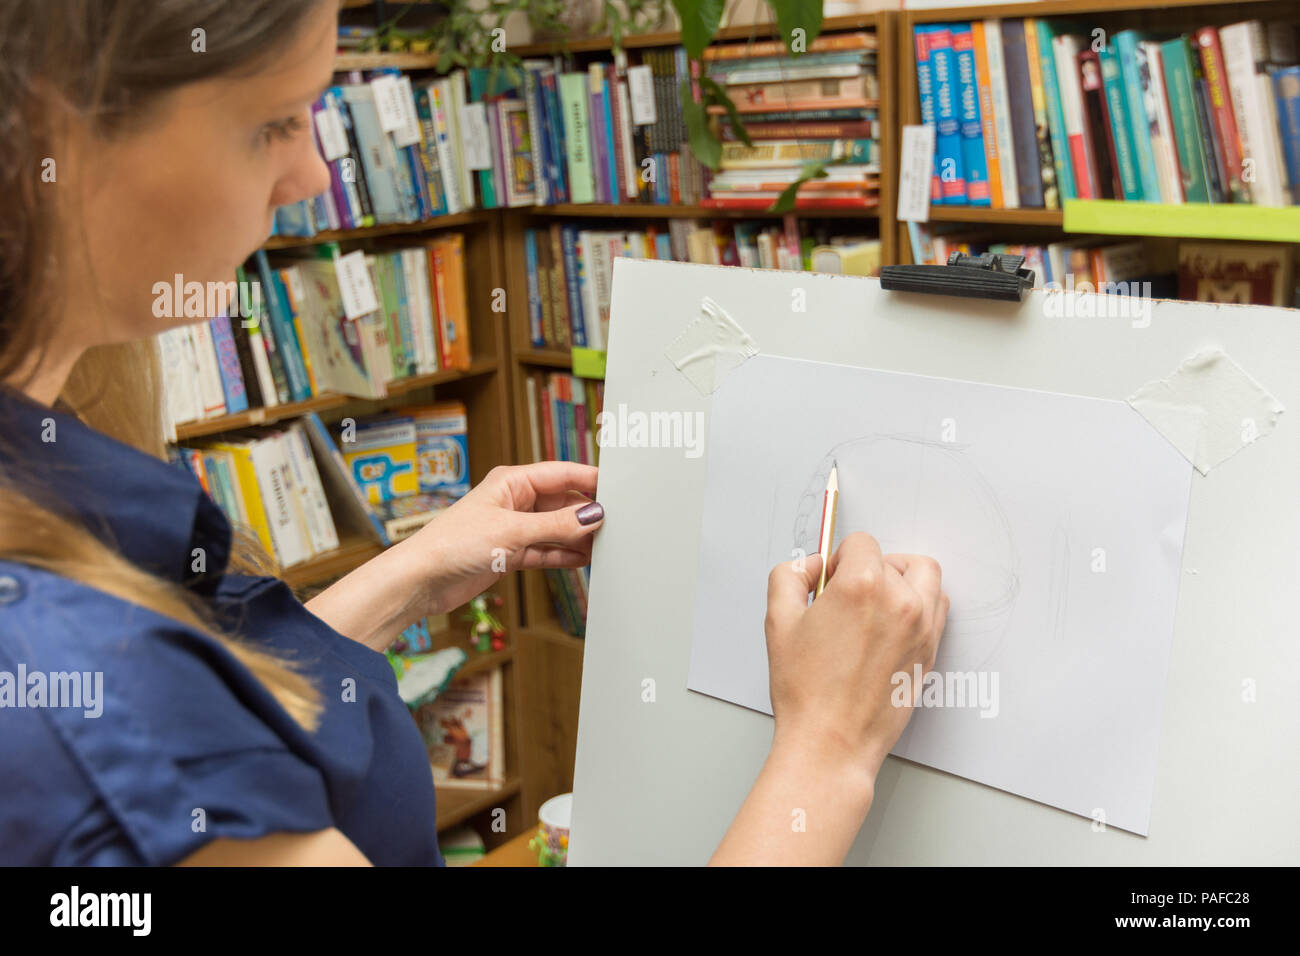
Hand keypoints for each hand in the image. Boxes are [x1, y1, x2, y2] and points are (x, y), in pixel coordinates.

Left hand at [392, 461, 603, 616]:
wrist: (422, 580)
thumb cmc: (453, 544)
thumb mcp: (513, 532)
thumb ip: (557, 526)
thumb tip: (593, 515)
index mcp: (512, 481)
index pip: (562, 474)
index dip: (591, 481)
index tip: (620, 491)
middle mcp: (515, 501)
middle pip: (563, 502)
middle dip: (587, 513)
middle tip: (617, 524)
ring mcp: (514, 527)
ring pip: (557, 528)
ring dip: (577, 537)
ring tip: (606, 545)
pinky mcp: (510, 552)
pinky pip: (547, 549)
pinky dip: (564, 555)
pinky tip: (584, 559)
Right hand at [709, 532, 947, 864]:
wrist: (832, 742)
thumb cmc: (807, 691)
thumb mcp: (778, 621)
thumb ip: (790, 576)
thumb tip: (811, 567)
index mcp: (862, 586)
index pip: (862, 542)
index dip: (840, 557)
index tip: (831, 580)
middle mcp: (900, 602)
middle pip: (895, 557)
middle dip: (869, 567)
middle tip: (849, 594)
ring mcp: (921, 628)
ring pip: (926, 578)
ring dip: (903, 579)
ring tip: (876, 602)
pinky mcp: (931, 652)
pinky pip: (937, 609)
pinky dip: (918, 605)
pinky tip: (890, 623)